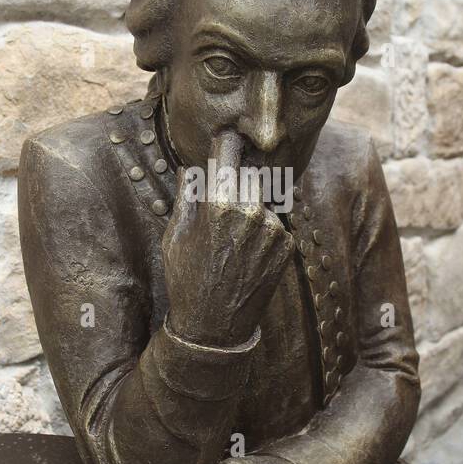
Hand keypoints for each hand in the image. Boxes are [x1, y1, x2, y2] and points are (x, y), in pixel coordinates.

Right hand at [161, 130, 293, 346]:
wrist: (214, 327)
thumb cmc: (187, 280)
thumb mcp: (176, 235)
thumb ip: (189, 195)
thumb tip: (195, 167)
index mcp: (220, 204)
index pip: (228, 153)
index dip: (226, 141)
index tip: (227, 135)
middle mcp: (251, 212)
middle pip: (251, 172)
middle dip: (240, 174)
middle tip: (229, 185)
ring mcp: (273, 229)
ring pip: (265, 197)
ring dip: (252, 202)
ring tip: (232, 230)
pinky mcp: (286, 245)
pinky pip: (276, 222)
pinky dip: (263, 226)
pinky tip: (245, 248)